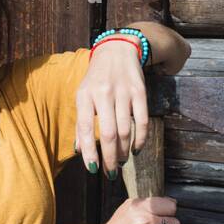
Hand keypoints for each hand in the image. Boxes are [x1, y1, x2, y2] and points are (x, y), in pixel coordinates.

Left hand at [75, 38, 147, 177]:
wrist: (117, 50)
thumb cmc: (96, 79)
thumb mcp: (83, 95)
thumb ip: (81, 122)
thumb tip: (80, 151)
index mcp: (84, 95)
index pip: (84, 129)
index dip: (89, 152)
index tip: (92, 169)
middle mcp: (103, 93)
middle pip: (107, 133)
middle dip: (109, 158)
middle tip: (110, 173)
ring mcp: (123, 92)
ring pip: (125, 130)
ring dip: (124, 151)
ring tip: (121, 161)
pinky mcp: (140, 91)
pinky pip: (142, 121)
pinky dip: (140, 139)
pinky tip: (136, 150)